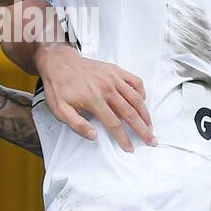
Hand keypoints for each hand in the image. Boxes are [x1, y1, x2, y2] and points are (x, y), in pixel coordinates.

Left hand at [35, 44, 154, 151]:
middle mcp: (107, 88)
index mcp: (93, 99)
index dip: (123, 138)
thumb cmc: (60, 87)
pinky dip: (141, 93)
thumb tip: (94, 136)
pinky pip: (135, 81)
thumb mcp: (60, 110)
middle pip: (130, 113)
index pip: (114, 124)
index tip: (130, 148)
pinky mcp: (115, 70)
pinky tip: (142, 102)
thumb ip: (77, 125)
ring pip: (136, 98)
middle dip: (142, 129)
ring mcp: (113, 78)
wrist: (59, 63)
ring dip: (145, 114)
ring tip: (150, 126)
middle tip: (151, 140)